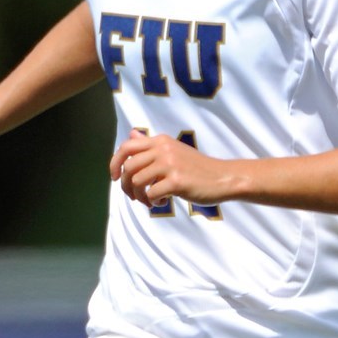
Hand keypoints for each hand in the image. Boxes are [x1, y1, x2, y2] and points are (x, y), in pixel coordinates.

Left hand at [110, 130, 233, 208]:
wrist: (223, 178)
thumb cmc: (197, 168)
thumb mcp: (173, 150)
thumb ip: (151, 145)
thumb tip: (131, 134)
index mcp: (161, 141)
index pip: (127, 146)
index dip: (114, 162)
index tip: (115, 177)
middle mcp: (164, 149)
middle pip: (129, 167)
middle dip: (125, 185)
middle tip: (133, 196)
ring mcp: (170, 165)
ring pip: (137, 182)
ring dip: (139, 197)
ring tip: (150, 201)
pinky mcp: (177, 181)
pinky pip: (152, 194)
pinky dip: (153, 202)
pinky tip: (162, 202)